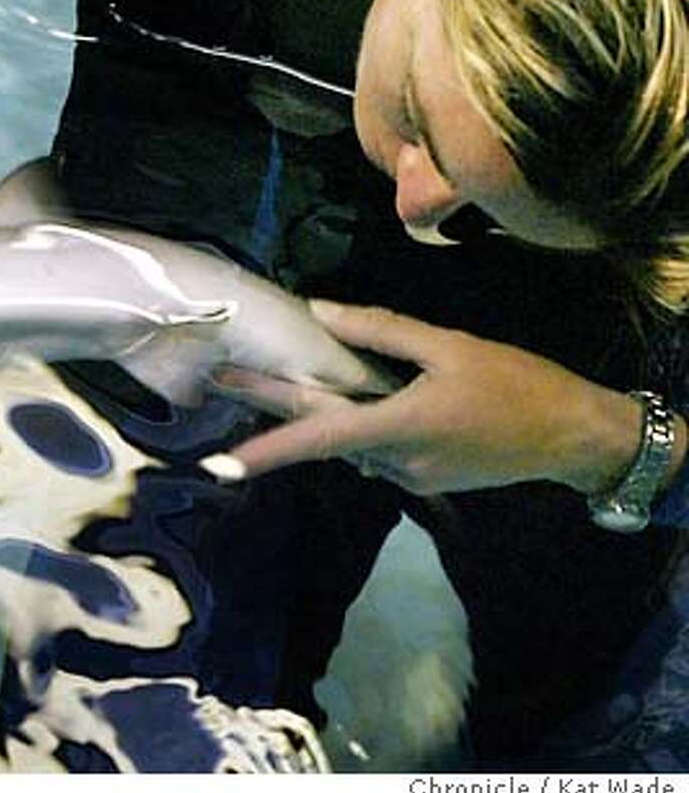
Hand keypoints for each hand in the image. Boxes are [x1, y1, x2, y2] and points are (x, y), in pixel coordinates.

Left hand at [212, 300, 676, 495]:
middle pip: (319, 436)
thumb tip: (319, 312)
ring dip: (312, 417)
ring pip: (346, 444)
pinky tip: (343, 400)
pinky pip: (372, 450)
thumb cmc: (516, 385)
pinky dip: (351, 426)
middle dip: (267, 410)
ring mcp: (405, 477)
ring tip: (268, 379)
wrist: (572, 437)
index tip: (218, 463)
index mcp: (396, 427)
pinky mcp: (420, 479)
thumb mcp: (450, 346)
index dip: (265, 451)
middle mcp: (391, 461)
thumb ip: (381, 331)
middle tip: (220, 379)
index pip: (316, 439)